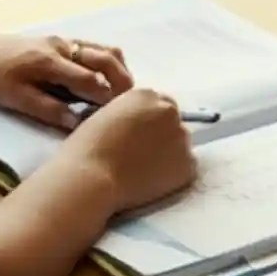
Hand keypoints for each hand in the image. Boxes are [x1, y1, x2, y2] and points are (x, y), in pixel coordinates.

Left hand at [0, 32, 134, 129]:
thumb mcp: (17, 99)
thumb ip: (48, 110)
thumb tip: (77, 123)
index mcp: (50, 62)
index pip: (89, 78)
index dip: (106, 97)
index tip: (113, 115)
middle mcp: (64, 47)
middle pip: (107, 59)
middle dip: (123, 82)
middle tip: (127, 105)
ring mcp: (69, 41)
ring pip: (108, 51)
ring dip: (121, 72)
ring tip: (122, 94)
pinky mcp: (70, 41)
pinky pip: (101, 48)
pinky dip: (113, 64)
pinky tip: (110, 81)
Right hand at [56, 88, 196, 212]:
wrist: (92, 175)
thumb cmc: (87, 147)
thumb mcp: (105, 114)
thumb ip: (129, 113)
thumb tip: (138, 125)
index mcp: (146, 94)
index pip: (159, 104)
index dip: (150, 121)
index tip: (140, 135)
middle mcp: (169, 111)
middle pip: (172, 122)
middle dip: (162, 134)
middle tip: (143, 154)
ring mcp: (182, 137)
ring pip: (180, 144)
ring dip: (169, 153)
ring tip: (145, 169)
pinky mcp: (189, 163)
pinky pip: (186, 166)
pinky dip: (174, 174)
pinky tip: (153, 180)